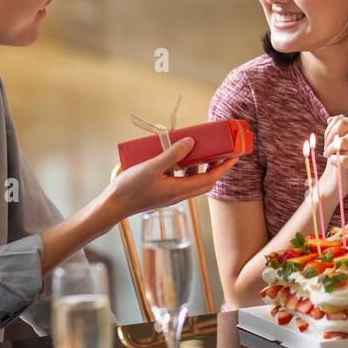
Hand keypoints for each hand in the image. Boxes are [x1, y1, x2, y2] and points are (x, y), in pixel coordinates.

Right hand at [105, 138, 237, 218]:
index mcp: (180, 190)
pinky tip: (177, 157)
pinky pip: (181, 180)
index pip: (210, 179)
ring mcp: (170, 195)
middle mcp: (179, 194)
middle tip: (223, 152)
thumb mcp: (151, 168)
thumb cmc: (130, 188)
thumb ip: (172, 155)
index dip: (224, 168)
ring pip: (193, 181)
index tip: (235, 156)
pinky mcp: (162, 193)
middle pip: (205, 181)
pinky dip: (185, 169)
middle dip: (217, 167)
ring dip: (200, 167)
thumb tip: (192, 142)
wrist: (112, 206)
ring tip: (201, 150)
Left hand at [322, 113, 347, 183]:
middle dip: (331, 135)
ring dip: (333, 147)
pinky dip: (338, 159)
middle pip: (345, 125)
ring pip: (347, 140)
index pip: (344, 119)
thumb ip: (342, 130)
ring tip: (326, 154)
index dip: (331, 127)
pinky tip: (331, 161)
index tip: (326, 139)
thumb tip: (329, 119)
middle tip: (325, 147)